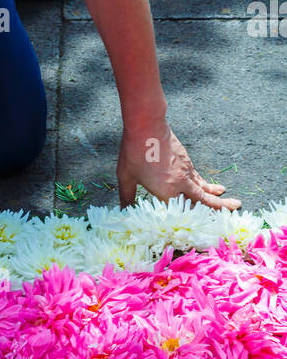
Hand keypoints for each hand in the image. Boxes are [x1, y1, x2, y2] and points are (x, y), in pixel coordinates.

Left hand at [117, 122, 241, 210]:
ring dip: (216, 195)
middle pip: (203, 200)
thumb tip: (123, 211)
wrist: (147, 125)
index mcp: (166, 191)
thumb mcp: (126, 177)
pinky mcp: (187, 160)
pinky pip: (198, 177)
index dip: (183, 222)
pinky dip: (206, 184)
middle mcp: (181, 183)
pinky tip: (210, 186)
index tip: (191, 232)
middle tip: (235, 209)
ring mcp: (186, 170)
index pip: (178, 213)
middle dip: (220, 207)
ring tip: (230, 200)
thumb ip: (127, 196)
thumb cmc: (135, 152)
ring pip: (204, 187)